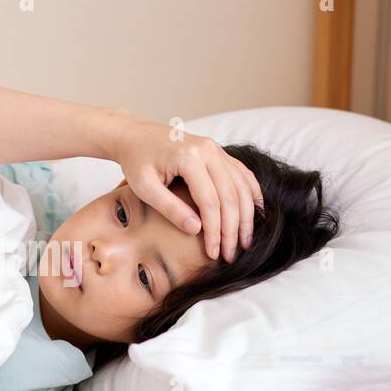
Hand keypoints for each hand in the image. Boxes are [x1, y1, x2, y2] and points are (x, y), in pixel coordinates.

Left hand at [103, 113, 263, 261]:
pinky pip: (242, 174)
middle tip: (231, 255)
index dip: (215, 231)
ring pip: (242, 186)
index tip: (213, 254)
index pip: (209, 201)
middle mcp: (208, 150)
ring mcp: (216, 149)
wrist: (136, 135)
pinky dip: (252, 195)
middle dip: (233, 229)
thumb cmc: (136, 162)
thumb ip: (170, 208)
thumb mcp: (145, 187)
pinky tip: (255, 215)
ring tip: (245, 242)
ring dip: (247, 216)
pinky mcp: (219, 152)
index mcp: (189, 157)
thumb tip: (196, 230)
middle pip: (230, 195)